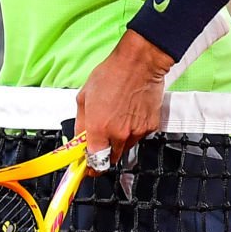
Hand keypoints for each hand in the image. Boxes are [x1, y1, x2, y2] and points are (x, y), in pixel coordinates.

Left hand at [75, 35, 170, 170]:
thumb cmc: (111, 75)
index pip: (95, 161)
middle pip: (111, 158)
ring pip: (125, 148)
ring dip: (118, 140)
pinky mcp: (150, 127)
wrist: (139, 64)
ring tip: (117, 118)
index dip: (90, 166)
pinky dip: (133, 130)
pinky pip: (138, 137)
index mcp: (99, 128)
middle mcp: (119, 134)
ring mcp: (137, 132)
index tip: (88, 167)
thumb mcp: (84, 98)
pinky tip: (130, 114)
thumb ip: (81, 124)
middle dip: (104, 153)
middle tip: (102, 139)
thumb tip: (79, 139)